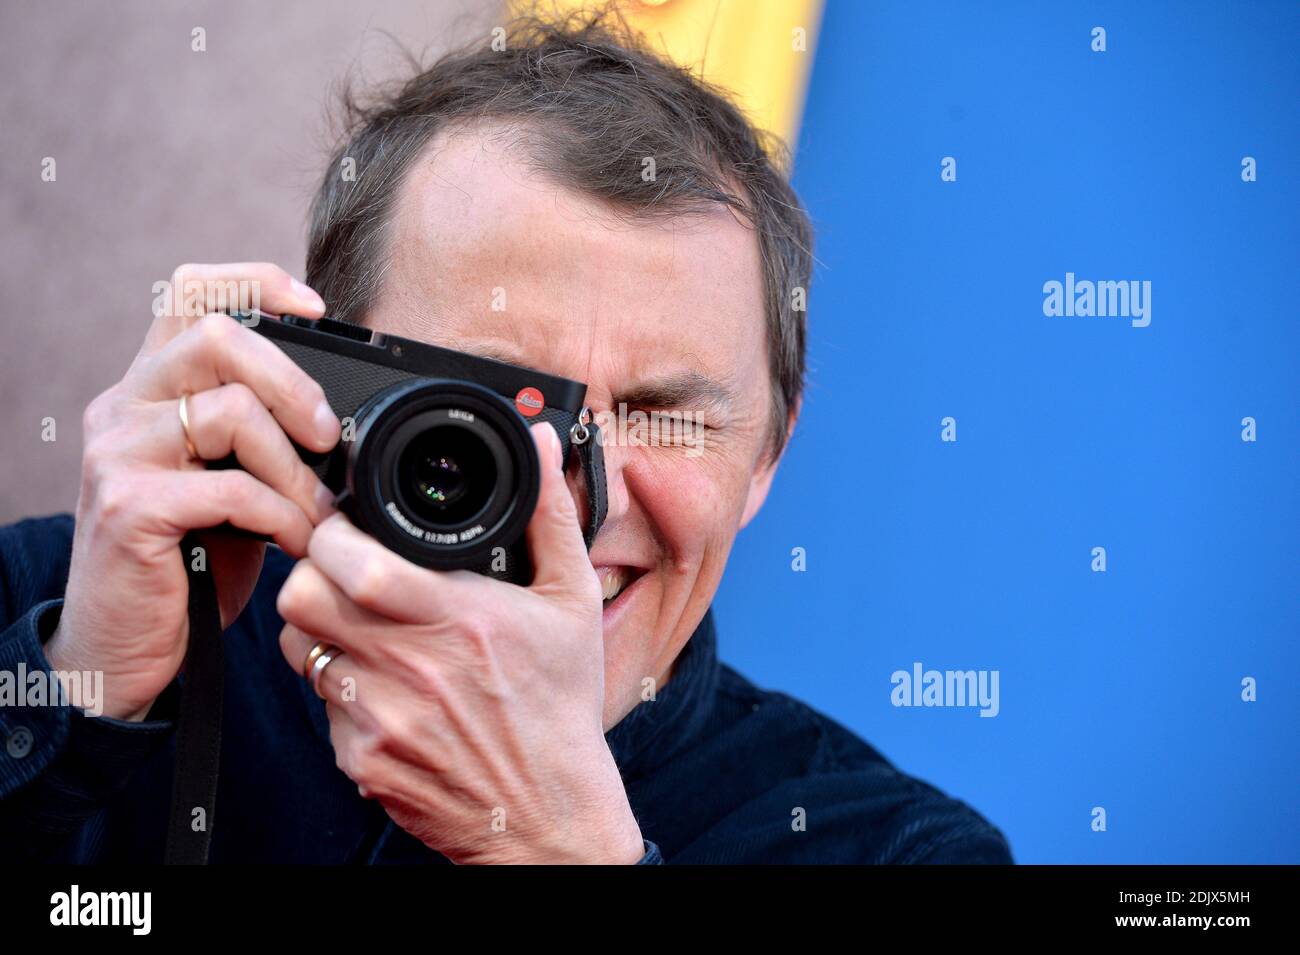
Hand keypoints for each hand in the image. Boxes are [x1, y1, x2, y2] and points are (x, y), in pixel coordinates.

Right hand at [46, 263, 340, 720]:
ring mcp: (119, 455)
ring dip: (295, 466)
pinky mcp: (129, 508)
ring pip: (230, 410)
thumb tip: (338, 417)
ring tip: (318, 512)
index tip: (315, 308)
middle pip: (216, 338)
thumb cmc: (189, 564)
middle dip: (293, 382)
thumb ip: (258, 437)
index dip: (254, 282)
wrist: (124, 648)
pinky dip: (281, 515)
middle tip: (326, 436)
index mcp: (149, 390)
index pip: (189, 294)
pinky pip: (230, 488)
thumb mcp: (227, 483)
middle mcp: (123, 408)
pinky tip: (296, 543)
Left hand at [277, 423, 643, 863]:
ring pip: (297, 648)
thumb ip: (551, 515)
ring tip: (366, 628)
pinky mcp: (360, 761)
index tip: (348, 530)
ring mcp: (377, 719)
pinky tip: (385, 689)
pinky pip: (321, 706)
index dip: (331, 535)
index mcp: (457, 619)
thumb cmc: (561, 705)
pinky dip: (341, 690)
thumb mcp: (573, 600)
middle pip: (299, 598)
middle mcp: (409, 668)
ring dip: (319, 629)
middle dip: (311, 574)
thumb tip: (545, 445)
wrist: (548, 812)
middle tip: (341, 573)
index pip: (349, 563)